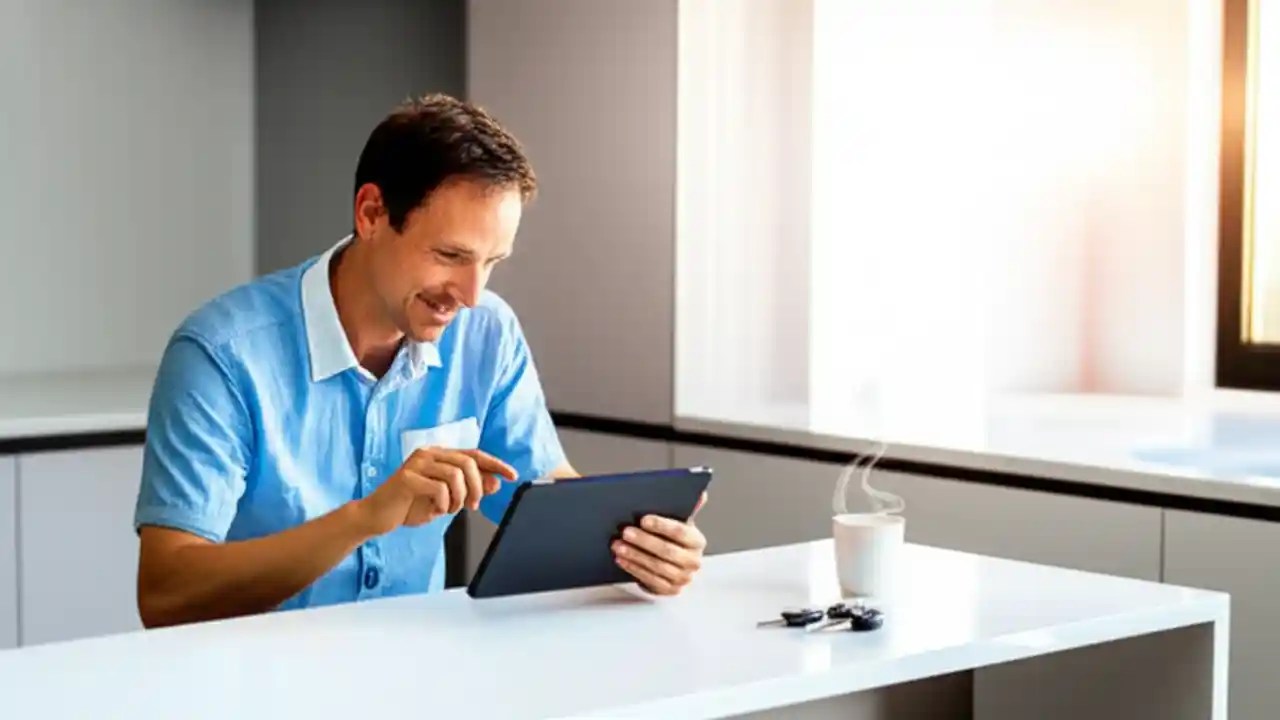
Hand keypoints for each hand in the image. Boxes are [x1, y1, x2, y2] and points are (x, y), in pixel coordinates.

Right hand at [356, 447, 517, 536]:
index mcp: (439, 455)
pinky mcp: (407, 478)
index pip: (474, 454)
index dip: (496, 464)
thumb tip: (495, 483)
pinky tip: (435, 510)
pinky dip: (442, 503)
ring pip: (455, 474)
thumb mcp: (446, 499)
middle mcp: (428, 454)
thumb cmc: (409, 505)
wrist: (376, 516)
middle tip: (474, 505)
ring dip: (459, 497)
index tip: (512, 475)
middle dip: (477, 486)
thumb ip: (468, 489)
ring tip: (449, 509)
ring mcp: (416, 464)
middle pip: (468, 463)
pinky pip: (438, 488)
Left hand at [612, 492, 707, 595]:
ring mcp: (683, 578)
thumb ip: (688, 507)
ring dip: (635, 556)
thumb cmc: (674, 539)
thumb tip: (701, 493)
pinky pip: (650, 580)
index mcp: (697, 541)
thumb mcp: (681, 522)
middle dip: (644, 541)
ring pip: (657, 567)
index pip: (681, 532)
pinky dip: (634, 569)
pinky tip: (622, 560)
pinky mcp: (670, 590)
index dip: (662, 525)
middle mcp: (693, 561)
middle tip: (626, 532)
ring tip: (618, 545)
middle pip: (667, 551)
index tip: (644, 519)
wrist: (675, 563)